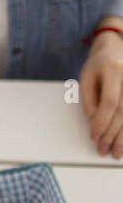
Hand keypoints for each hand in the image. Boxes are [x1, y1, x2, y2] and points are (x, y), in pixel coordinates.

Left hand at [81, 27, 122, 157]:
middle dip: (113, 134)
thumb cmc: (98, 65)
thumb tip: (93, 121)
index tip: (94, 137)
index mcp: (114, 70)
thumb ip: (88, 98)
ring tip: (116, 153)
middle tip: (104, 150)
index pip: (109, 102)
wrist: (116, 49)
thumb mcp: (86, 76)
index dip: (102, 122)